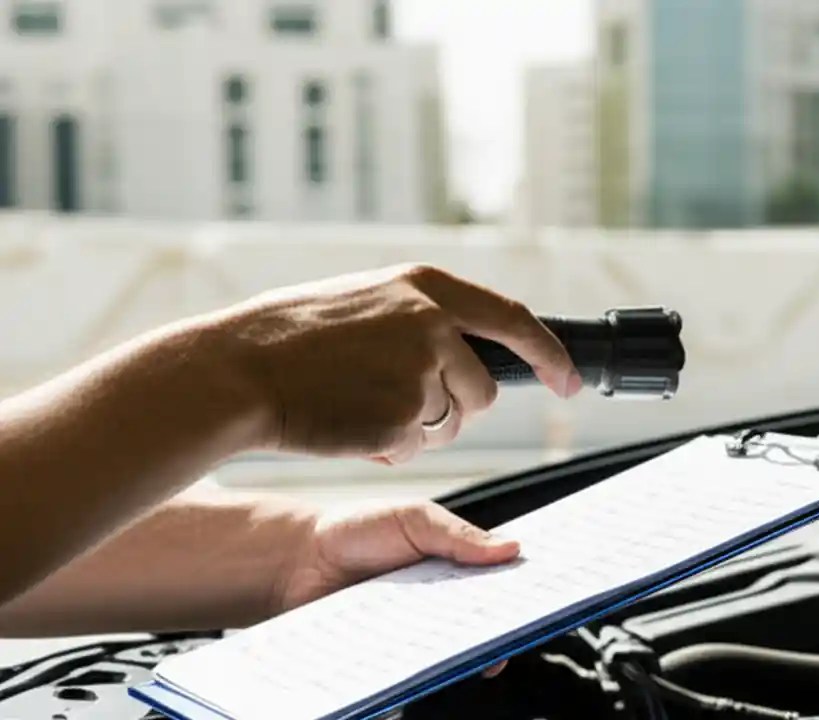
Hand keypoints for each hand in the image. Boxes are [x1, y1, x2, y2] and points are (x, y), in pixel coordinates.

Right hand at [216, 264, 582, 462]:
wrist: (240, 369)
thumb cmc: (294, 337)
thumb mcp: (368, 301)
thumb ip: (423, 317)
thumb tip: (472, 350)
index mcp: (428, 288)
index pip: (515, 320)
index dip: (550, 354)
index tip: (570, 382)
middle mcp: (434, 325)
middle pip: (483, 389)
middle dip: (455, 407)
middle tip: (397, 402)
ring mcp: (421, 371)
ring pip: (451, 423)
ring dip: (418, 427)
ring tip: (360, 403)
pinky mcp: (403, 418)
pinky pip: (416, 447)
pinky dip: (389, 447)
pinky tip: (348, 424)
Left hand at [279, 501, 520, 677]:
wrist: (296, 559)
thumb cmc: (358, 530)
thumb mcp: (414, 519)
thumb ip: (459, 535)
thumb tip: (513, 549)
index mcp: (454, 573)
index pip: (498, 591)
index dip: (521, 599)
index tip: (543, 603)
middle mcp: (438, 611)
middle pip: (479, 630)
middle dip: (495, 635)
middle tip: (505, 636)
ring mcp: (412, 639)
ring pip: (446, 658)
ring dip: (457, 659)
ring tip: (463, 655)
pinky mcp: (383, 662)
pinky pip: (407, 678)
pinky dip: (416, 680)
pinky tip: (419, 674)